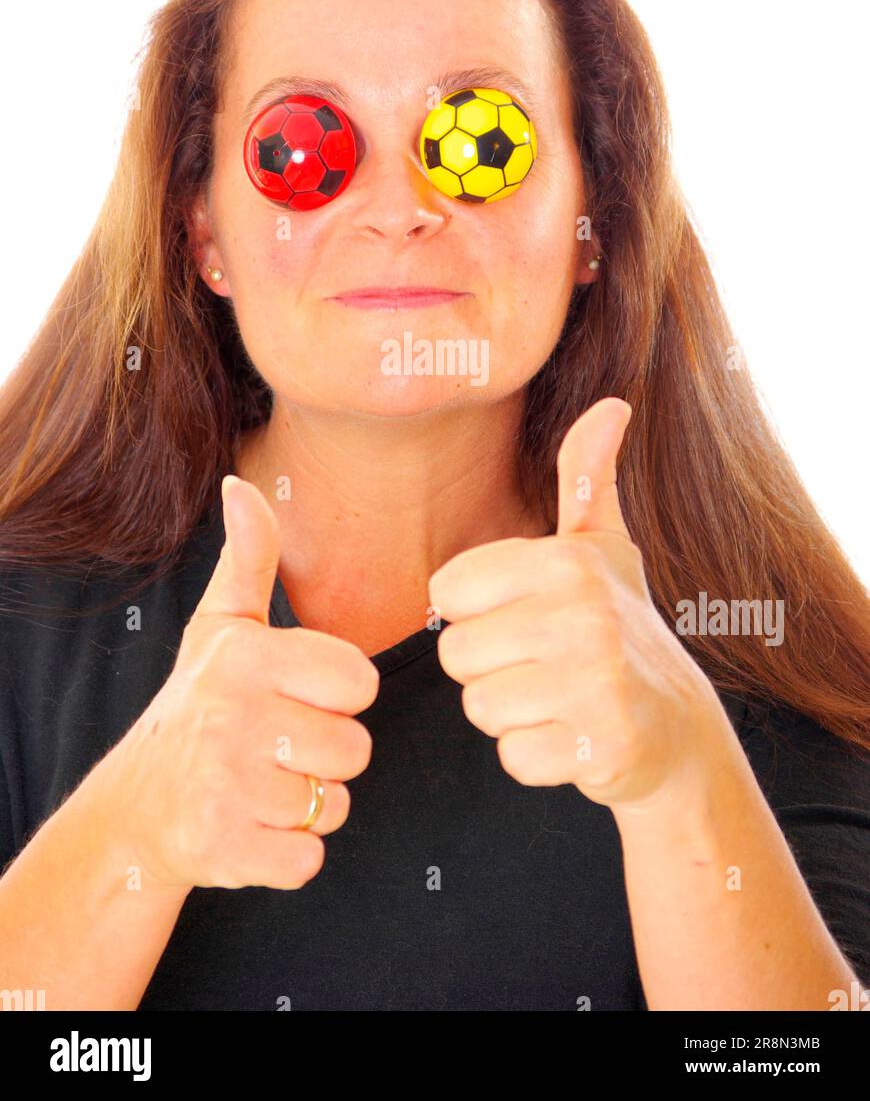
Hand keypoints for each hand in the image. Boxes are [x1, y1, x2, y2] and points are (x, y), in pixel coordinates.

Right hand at [112, 476, 378, 889]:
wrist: (138, 807)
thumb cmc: (199, 705)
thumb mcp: (221, 627)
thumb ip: (249, 558)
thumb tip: (242, 486)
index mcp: (245, 656)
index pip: (361, 683)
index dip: (338, 697)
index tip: (296, 697)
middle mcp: (231, 717)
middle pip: (356, 749)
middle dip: (326, 755)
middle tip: (275, 747)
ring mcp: (226, 788)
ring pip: (336, 805)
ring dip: (310, 803)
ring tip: (263, 784)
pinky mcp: (226, 851)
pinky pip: (310, 858)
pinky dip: (291, 853)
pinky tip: (254, 826)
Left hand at [430, 398, 720, 809]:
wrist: (677, 727)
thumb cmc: (622, 628)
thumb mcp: (603, 547)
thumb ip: (587, 475)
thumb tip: (612, 404)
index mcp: (565, 561)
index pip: (445, 593)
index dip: (477, 614)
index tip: (524, 617)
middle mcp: (582, 615)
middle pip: (456, 655)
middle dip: (491, 670)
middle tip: (545, 666)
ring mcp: (596, 684)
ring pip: (480, 708)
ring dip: (512, 714)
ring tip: (559, 699)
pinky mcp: (601, 748)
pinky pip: (513, 757)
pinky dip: (537, 757)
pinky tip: (573, 737)